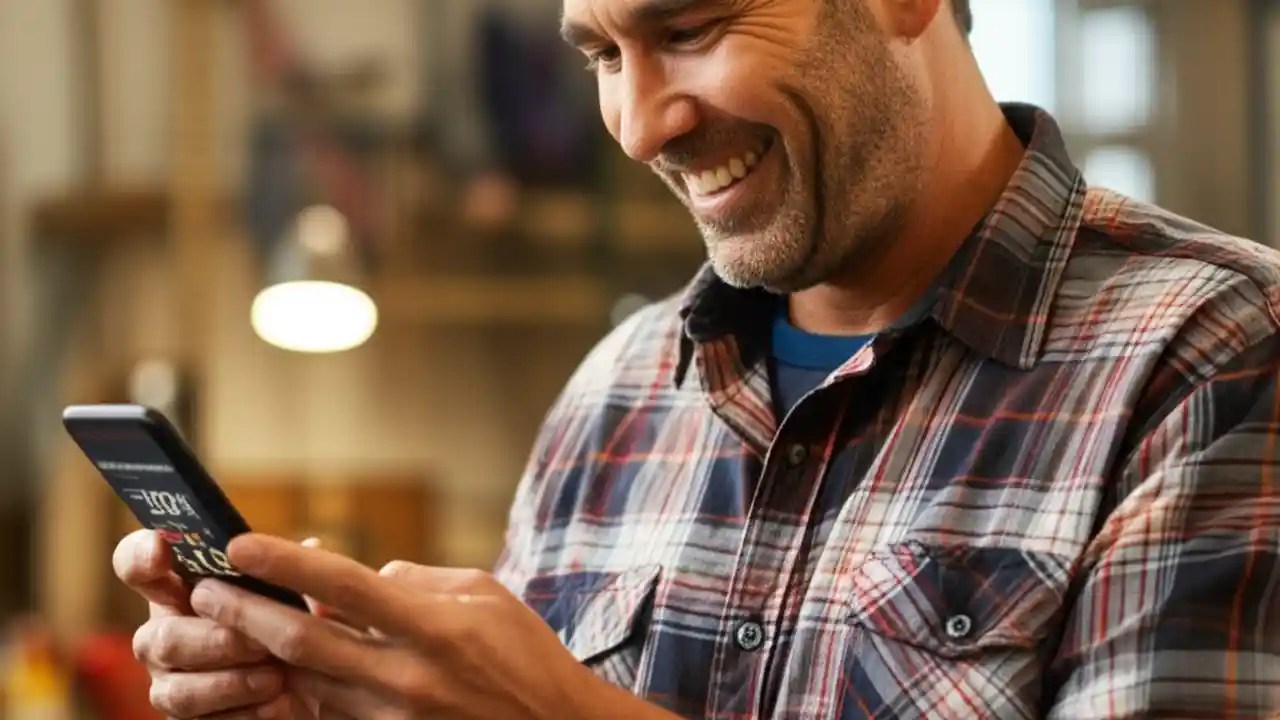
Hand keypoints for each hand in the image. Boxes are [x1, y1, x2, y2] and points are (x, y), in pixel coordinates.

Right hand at [114, 530, 309, 718]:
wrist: (304, 681)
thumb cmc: (286, 620)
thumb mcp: (288, 590)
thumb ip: (287, 570)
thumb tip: (311, 544)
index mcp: (178, 590)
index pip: (136, 565)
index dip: (140, 555)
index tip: (161, 549)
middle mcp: (162, 634)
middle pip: (162, 636)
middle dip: (215, 640)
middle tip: (261, 642)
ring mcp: (168, 681)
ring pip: (177, 689)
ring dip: (230, 683)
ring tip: (275, 677)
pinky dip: (242, 714)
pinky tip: (276, 704)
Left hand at [189, 534, 678, 719]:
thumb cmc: (525, 654)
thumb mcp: (484, 594)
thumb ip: (417, 581)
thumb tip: (367, 576)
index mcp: (433, 626)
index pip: (343, 586)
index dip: (286, 562)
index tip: (241, 544)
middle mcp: (406, 676)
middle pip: (302, 642)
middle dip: (245, 614)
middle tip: (206, 592)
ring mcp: (393, 718)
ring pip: (306, 681)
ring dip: (264, 653)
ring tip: (232, 626)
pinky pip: (330, 711)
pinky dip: (304, 687)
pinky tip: (283, 668)